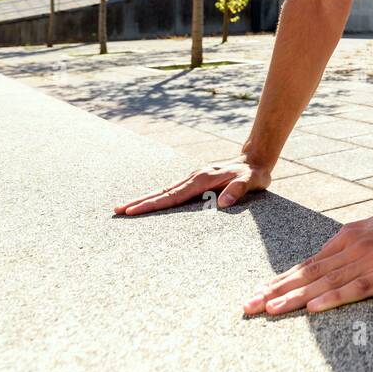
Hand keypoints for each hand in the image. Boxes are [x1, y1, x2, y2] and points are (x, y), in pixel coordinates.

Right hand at [114, 157, 271, 215]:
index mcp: (202, 179)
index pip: (172, 196)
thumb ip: (239, 190)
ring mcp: (193, 179)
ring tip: (125, 208)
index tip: (133, 211)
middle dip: (140, 202)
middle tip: (117, 210)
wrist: (256, 159)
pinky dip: (158, 197)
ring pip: (165, 191)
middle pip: (162, 192)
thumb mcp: (253, 182)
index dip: (152, 205)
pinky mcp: (195, 182)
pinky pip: (172, 191)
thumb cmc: (254, 174)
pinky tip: (149, 203)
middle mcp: (194, 178)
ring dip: (145, 199)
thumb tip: (223, 203)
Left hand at [243, 211, 372, 315]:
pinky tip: (313, 308)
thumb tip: (328, 251)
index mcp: (347, 238)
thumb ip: (350, 239)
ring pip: (325, 283)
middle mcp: (352, 249)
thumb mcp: (372, 226)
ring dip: (295, 298)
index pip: (308, 263)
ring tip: (271, 309)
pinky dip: (332, 298)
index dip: (281, 279)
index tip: (258, 291)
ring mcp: (368, 262)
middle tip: (250, 305)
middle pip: (308, 274)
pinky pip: (355, 289)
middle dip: (276, 290)